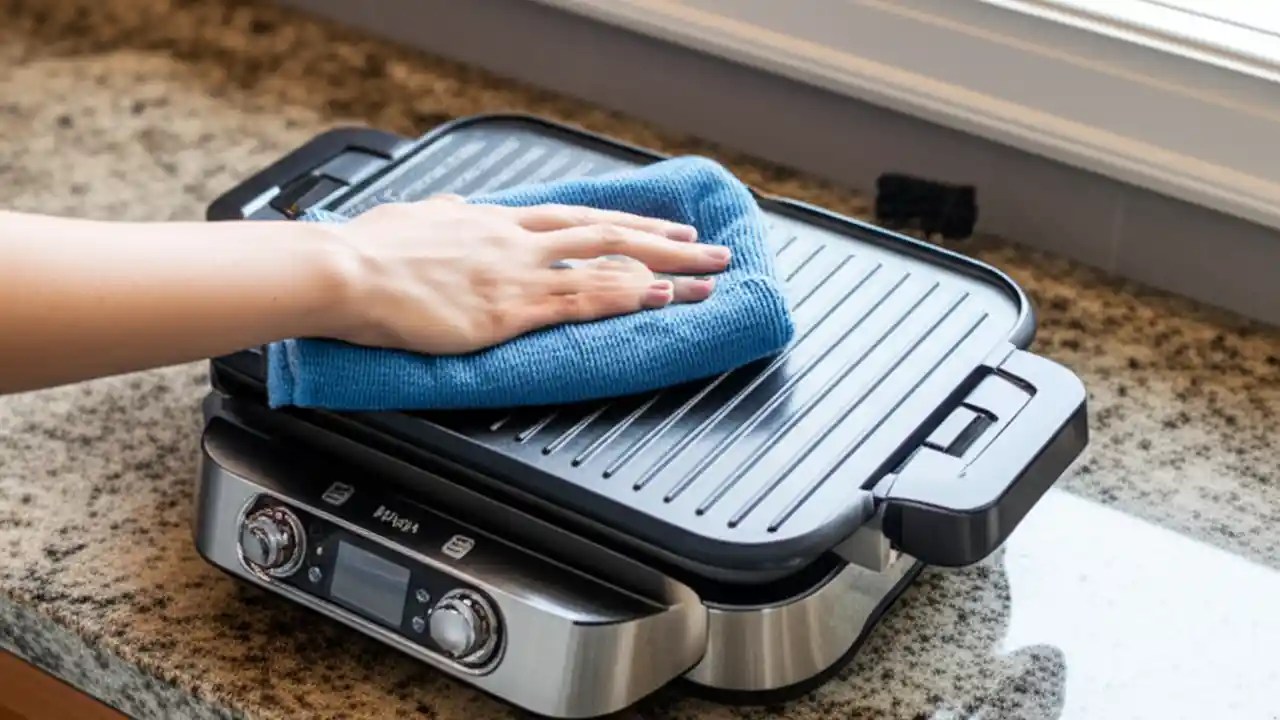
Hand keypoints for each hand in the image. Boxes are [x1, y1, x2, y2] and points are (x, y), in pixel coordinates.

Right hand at [318, 195, 731, 354]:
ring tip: (706, 279)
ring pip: (608, 265)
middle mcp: (517, 241)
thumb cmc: (370, 251)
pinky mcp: (508, 309)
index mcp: (496, 223)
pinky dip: (626, 299)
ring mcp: (518, 273)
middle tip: (709, 250)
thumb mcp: (416, 220)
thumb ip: (446, 218)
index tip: (661, 228)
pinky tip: (659, 299)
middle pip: (609, 235)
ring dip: (664, 271)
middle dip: (666, 243)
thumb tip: (455, 212)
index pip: (579, 219)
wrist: (343, 271)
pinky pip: (581, 301)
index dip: (626, 224)